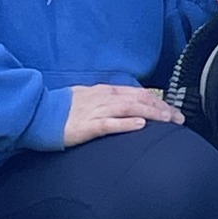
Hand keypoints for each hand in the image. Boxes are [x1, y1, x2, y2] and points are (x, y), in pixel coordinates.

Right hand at [63, 83, 177, 147]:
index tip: (174, 111)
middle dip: (162, 108)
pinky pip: (110, 124)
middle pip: (139, 100)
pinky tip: (141, 125)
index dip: (159, 101)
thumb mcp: (88, 99)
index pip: (138, 94)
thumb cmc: (61, 109)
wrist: (37, 113)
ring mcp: (95, 110)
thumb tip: (127, 107)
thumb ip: (107, 101)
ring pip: (129, 109)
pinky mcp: (86, 126)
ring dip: (151, 114)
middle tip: (180, 119)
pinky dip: (127, 123)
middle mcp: (104, 98)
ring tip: (168, 120)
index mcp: (105, 91)